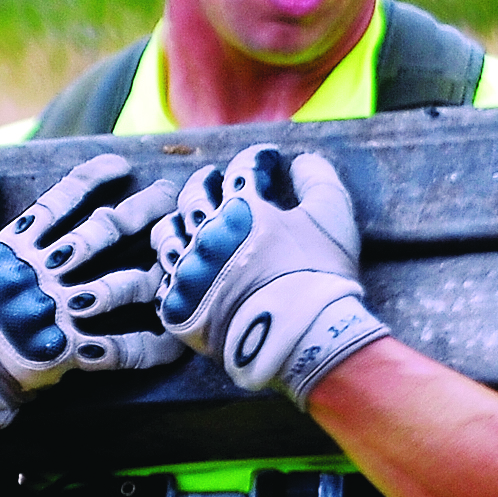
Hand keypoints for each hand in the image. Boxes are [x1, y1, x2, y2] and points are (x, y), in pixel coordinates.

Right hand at [0, 154, 183, 457]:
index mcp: (15, 248)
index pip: (60, 202)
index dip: (93, 179)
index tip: (123, 165)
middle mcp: (41, 274)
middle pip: (102, 234)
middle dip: (143, 211)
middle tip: (173, 197)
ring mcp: (57, 312)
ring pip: (120, 285)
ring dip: (158, 272)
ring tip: (186, 257)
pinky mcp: (66, 351)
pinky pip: (120, 350)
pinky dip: (153, 347)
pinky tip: (180, 339)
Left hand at [153, 144, 388, 406]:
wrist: (300, 336)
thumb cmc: (320, 274)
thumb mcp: (335, 218)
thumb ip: (319, 180)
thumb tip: (305, 161)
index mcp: (243, 207)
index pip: (244, 169)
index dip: (258, 160)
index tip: (268, 161)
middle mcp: (205, 231)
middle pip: (195, 194)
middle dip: (207, 182)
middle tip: (215, 180)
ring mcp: (187, 270)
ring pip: (166, 234)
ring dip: (179, 223)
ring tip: (189, 222)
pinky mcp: (178, 307)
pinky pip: (162, 282)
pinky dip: (172, 270)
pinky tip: (182, 269)